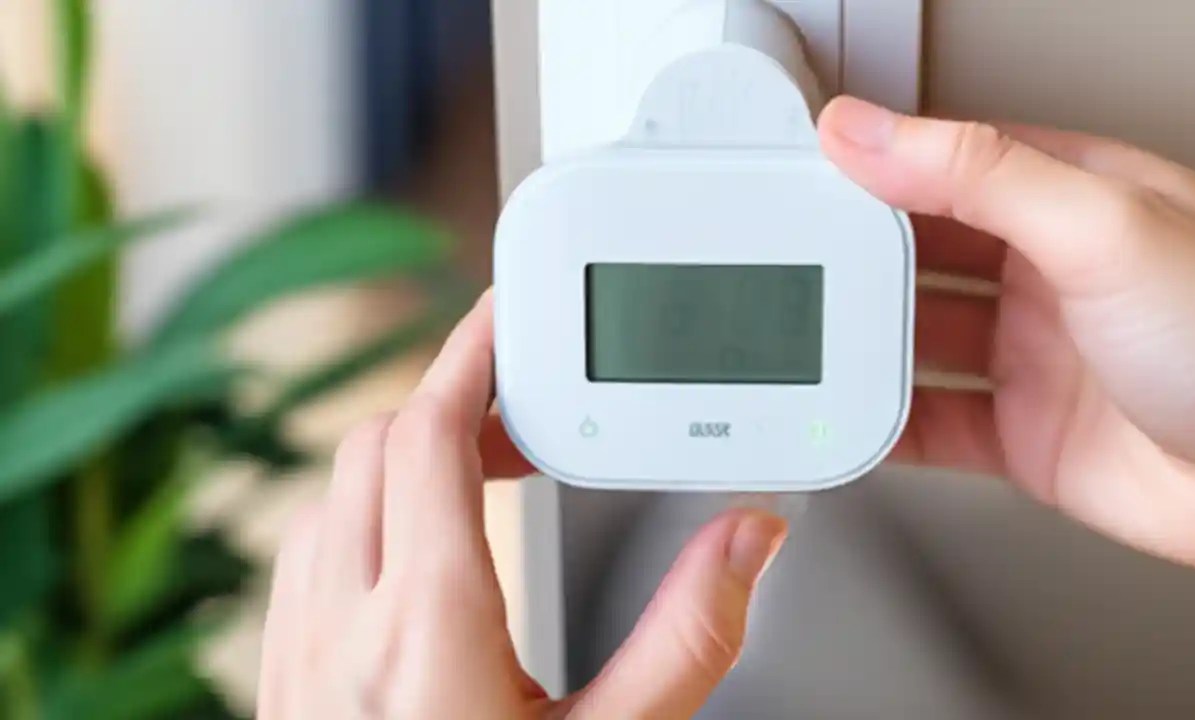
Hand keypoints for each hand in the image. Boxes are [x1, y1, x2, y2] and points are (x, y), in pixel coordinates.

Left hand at [257, 292, 788, 718]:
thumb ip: (690, 638)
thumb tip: (750, 540)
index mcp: (430, 624)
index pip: (428, 432)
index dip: (468, 354)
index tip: (510, 317)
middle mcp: (343, 622)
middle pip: (379, 441)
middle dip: (451, 403)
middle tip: (527, 415)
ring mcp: (297, 652)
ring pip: (334, 489)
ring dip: (405, 456)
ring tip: (483, 475)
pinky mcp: (282, 680)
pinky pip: (307, 549)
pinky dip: (363, 512)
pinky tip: (418, 548)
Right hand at [818, 96, 1194, 578]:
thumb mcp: (1104, 228)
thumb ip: (978, 174)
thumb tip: (872, 132)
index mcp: (1077, 199)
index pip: (953, 163)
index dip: (878, 164)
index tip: (806, 172)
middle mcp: (1051, 275)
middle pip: (924, 252)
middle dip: (860, 255)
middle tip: (794, 258)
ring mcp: (1035, 357)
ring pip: (919, 337)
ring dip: (865, 340)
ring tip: (808, 336)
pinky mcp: (1024, 435)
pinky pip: (932, 421)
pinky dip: (885, 422)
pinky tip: (850, 415)